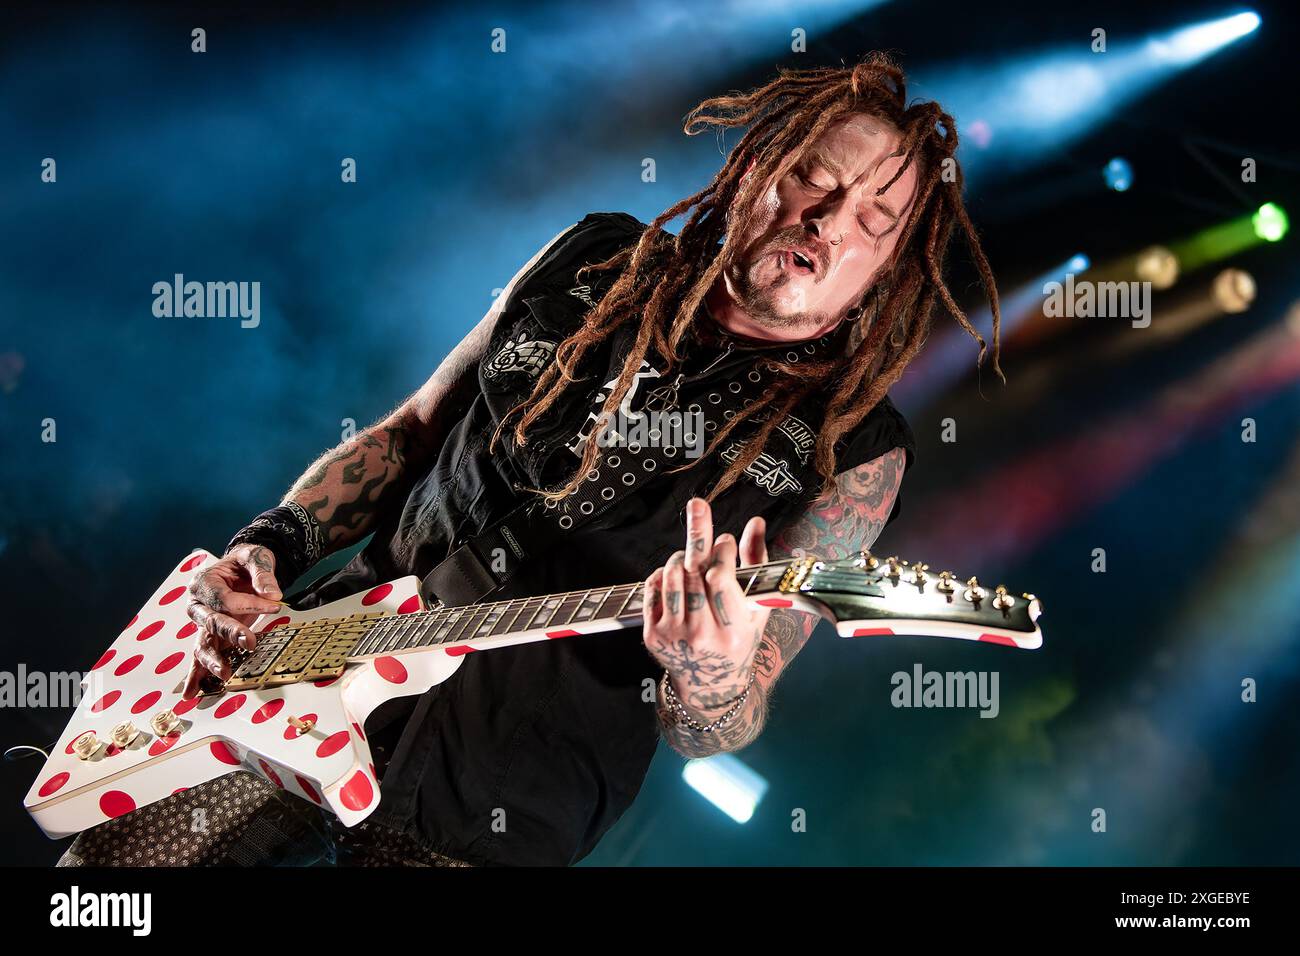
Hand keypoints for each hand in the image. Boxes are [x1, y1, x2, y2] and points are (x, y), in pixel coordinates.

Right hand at [181, 543, 284, 698]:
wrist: (240, 568)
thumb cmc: (244, 563)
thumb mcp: (256, 557)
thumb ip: (262, 573)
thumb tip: (273, 594)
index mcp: (203, 582)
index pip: (225, 599)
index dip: (249, 603)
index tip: (275, 603)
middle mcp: (197, 604)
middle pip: (211, 621)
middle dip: (230, 633)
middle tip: (249, 642)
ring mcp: (202, 622)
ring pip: (202, 643)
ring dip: (212, 659)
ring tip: (223, 672)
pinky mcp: (210, 636)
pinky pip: (200, 655)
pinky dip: (196, 674)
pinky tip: (192, 692)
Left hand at [642, 497, 769, 717]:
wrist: (711, 684)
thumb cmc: (739, 639)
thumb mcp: (757, 608)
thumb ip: (757, 563)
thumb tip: (756, 522)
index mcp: (733, 629)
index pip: (720, 578)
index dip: (722, 551)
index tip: (725, 540)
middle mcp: (703, 635)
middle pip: (694, 572)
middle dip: (698, 537)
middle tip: (697, 506)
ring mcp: (675, 636)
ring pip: (672, 576)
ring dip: (680, 556)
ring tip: (689, 556)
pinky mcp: (653, 635)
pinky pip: (653, 589)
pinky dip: (662, 573)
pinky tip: (674, 574)